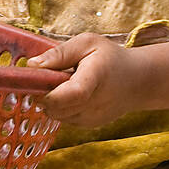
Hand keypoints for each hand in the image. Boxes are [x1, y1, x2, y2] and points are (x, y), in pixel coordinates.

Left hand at [26, 33, 148, 127]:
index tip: (38, 84)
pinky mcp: (88, 125)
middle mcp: (97, 102)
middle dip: (44, 93)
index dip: (51, 93)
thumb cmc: (109, 58)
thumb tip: (32, 65)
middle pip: (58, 107)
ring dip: (51, 101)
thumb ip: (60, 53)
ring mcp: (93, 117)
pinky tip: (70, 94)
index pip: (74, 93)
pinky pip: (62, 118)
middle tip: (48, 77)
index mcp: (97, 76)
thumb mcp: (87, 43)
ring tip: (64, 84)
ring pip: (56, 114)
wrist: (137, 81)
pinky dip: (60, 107)